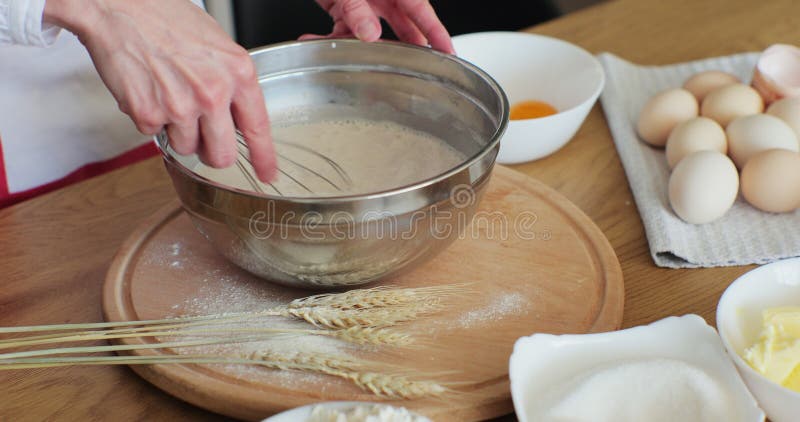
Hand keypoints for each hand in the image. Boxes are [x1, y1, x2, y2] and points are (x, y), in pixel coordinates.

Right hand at [43, 0, 276, 181]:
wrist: (117, 6)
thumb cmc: (164, 17)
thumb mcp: (216, 44)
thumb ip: (231, 80)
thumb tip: (237, 113)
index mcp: (237, 72)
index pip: (257, 127)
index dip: (264, 157)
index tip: (267, 174)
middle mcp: (213, 92)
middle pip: (222, 155)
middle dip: (212, 152)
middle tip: (202, 137)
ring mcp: (180, 106)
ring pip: (186, 149)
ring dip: (177, 132)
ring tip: (167, 96)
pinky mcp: (148, 114)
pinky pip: (154, 135)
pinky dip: (150, 119)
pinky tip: (148, 90)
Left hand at [301, 0, 453, 53]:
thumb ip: (358, 9)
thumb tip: (370, 35)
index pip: (421, 13)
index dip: (437, 34)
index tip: (448, 53)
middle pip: (402, 28)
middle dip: (405, 50)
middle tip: (412, 72)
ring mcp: (364, 3)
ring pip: (370, 34)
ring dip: (358, 48)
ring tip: (352, 60)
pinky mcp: (343, 8)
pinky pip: (341, 30)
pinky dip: (329, 39)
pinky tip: (315, 41)